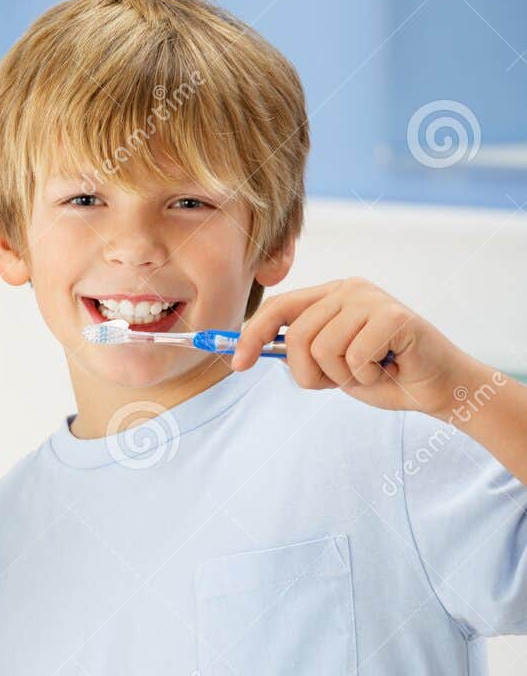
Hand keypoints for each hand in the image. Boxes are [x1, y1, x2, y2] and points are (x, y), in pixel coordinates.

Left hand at [231, 278, 481, 417]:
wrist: (437, 386)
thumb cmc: (383, 375)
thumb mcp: (332, 363)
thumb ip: (301, 351)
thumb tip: (249, 350)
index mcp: (331, 296)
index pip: (279, 308)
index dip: (252, 336)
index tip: (237, 365)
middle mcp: (349, 289)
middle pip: (296, 336)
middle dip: (310, 373)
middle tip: (340, 380)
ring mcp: (372, 299)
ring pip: (323, 349)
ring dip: (343, 376)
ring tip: (369, 371)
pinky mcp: (394, 316)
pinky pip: (355, 357)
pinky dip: (367, 376)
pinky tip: (387, 368)